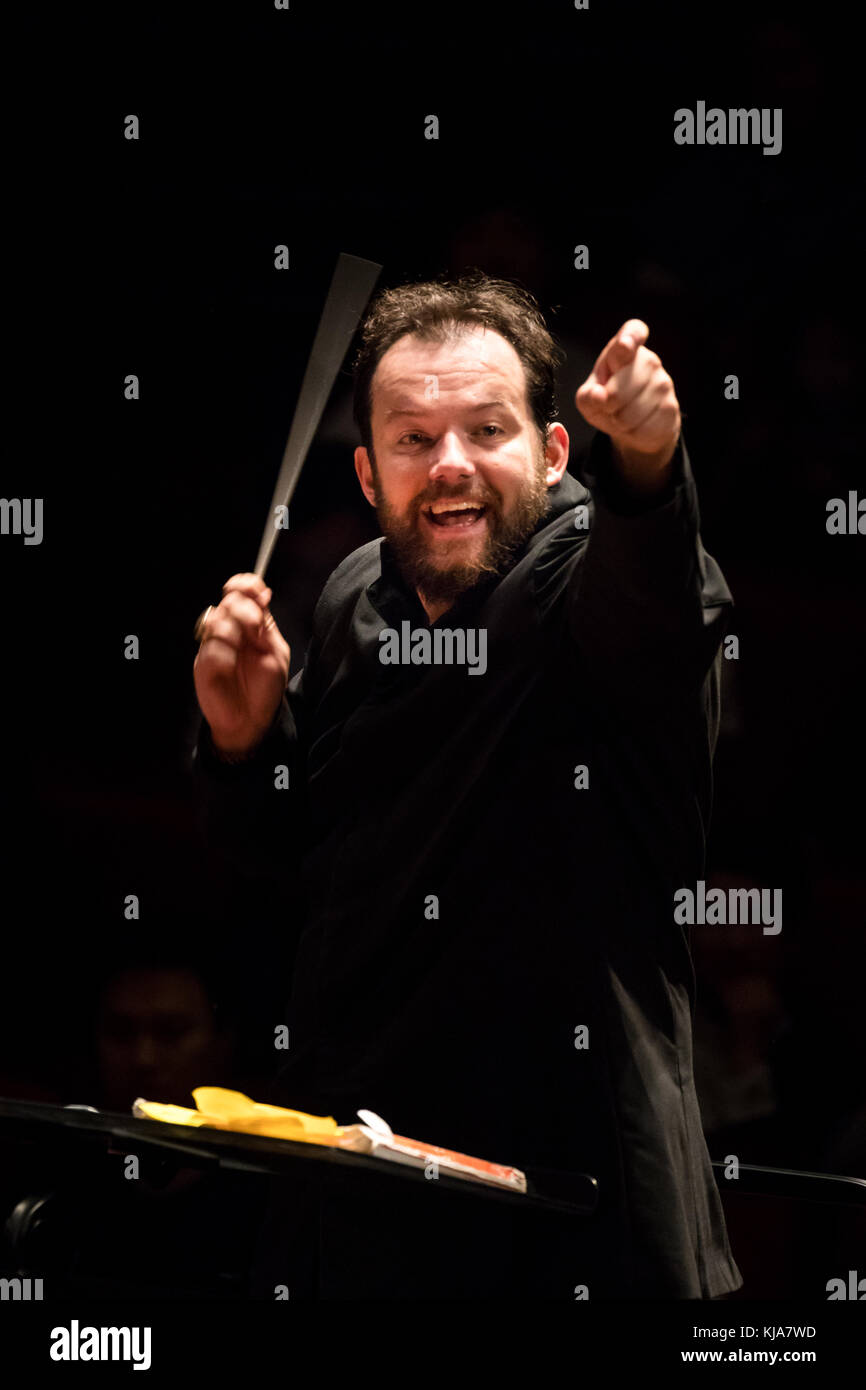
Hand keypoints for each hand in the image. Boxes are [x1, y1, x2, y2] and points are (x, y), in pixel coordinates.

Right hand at [193, 574, 290, 755]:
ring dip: (234, 630)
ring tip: (246, 647)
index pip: (241, 593)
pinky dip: (224, 654)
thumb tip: (262, 594)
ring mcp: (213, 645)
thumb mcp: (274, 651)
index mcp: (247, 624)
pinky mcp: (202, 663)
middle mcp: (228, 630)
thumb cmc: (265, 688)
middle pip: (228, 602)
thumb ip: (266, 624)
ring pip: (216, 621)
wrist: (253, 720)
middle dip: (244, 609)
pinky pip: (210, 649)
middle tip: (256, 624)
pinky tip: (231, 666)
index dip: (246, 585)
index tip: (256, 589)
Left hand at [575, 319, 680, 489]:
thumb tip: (598, 395)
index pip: (633, 332)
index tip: (625, 343)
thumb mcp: (589, 397)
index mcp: (624, 348)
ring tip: (622, 415)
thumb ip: (587, 395)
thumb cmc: (608, 400)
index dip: (630, 337)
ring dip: (619, 421)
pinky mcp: (671, 407)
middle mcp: (648, 361)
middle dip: (608, 406)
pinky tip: (636, 424)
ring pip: (630, 413)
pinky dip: (632, 432)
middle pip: (619, 390)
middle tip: (609, 404)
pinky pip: (642, 427)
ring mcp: (662, 383)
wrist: (636, 424)